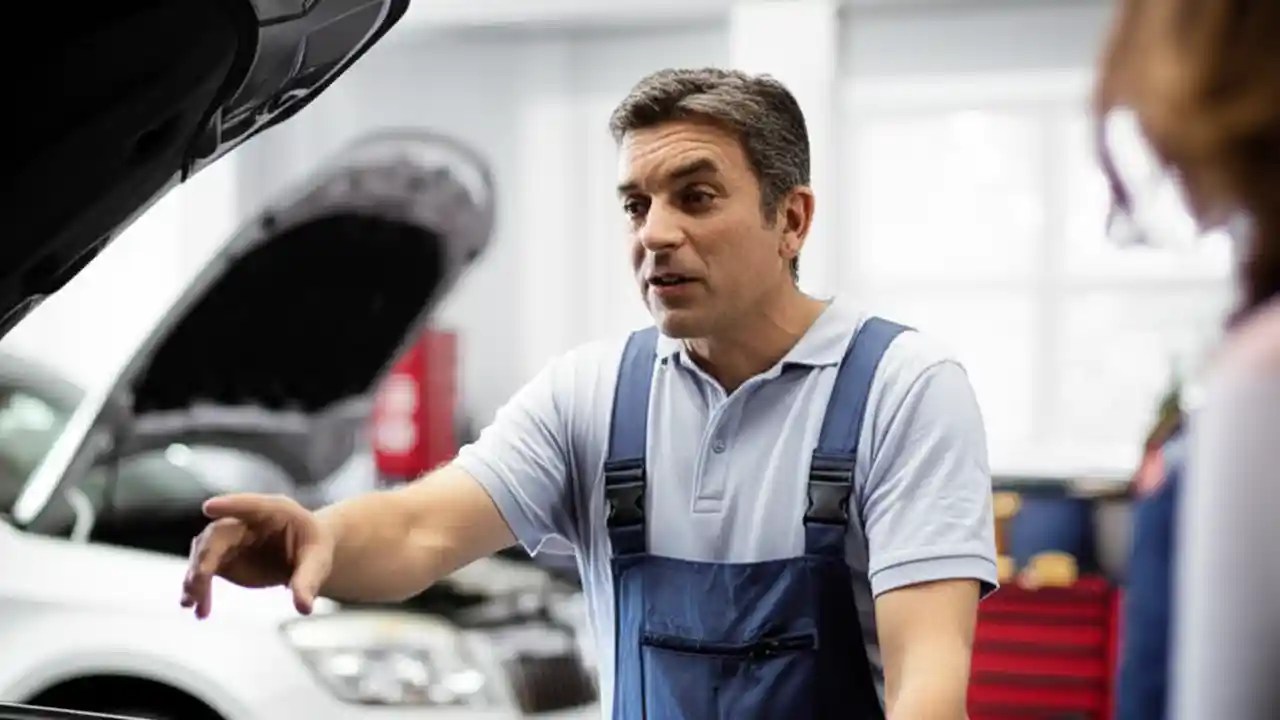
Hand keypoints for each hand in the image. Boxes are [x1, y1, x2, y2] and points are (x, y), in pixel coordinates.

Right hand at [181, 493, 334, 619]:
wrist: (304, 558)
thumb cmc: (314, 551)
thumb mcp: (318, 563)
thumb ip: (308, 582)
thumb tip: (304, 607)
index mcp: (275, 511)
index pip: (251, 505)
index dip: (230, 505)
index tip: (208, 508)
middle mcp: (246, 521)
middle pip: (218, 534)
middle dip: (205, 557)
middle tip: (198, 582)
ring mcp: (231, 539)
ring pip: (204, 552)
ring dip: (195, 576)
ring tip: (191, 604)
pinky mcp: (222, 558)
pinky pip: (202, 570)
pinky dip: (196, 587)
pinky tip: (194, 607)